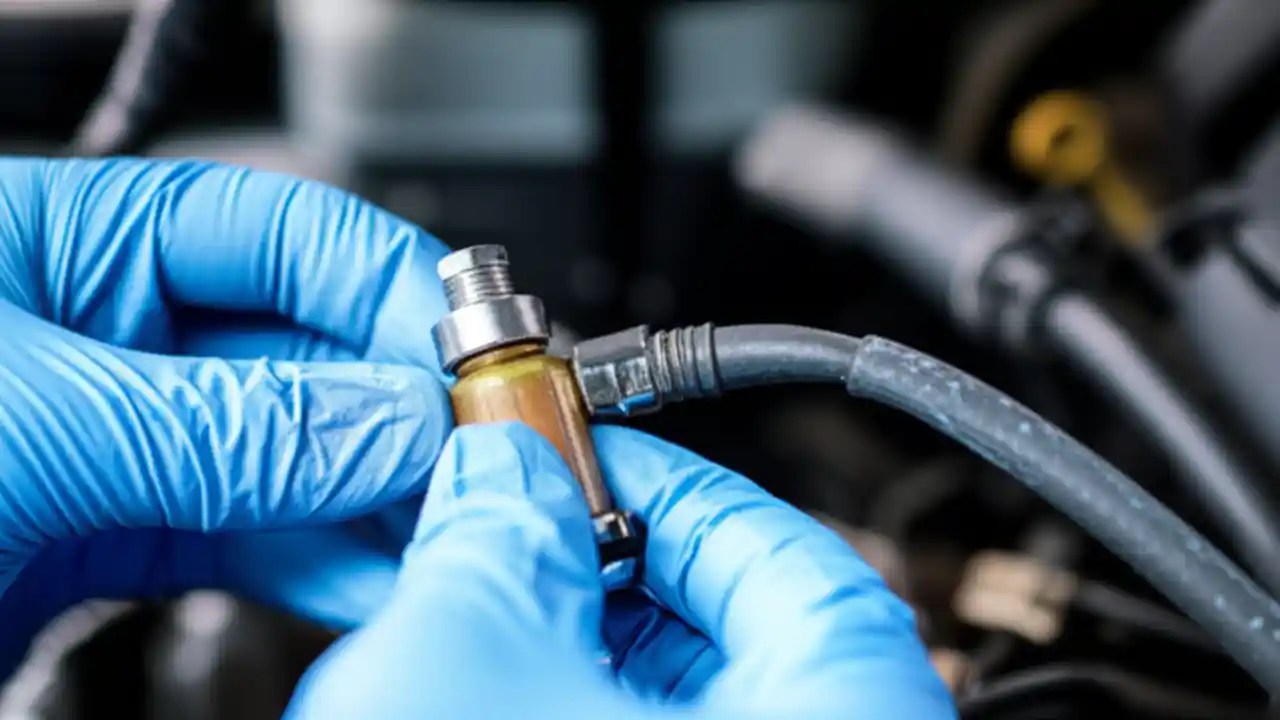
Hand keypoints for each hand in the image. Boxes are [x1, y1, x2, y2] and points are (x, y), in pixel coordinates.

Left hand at [0, 157, 454, 674]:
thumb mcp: (39, 421)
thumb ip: (229, 427)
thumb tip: (392, 424)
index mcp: (72, 239)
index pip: (282, 232)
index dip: (392, 290)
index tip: (473, 357)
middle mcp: (109, 329)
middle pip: (309, 350)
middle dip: (405, 410)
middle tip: (483, 457)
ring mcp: (121, 436)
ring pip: (297, 456)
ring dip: (384, 500)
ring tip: (450, 530)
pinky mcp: (116, 533)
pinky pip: (254, 536)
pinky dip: (327, 563)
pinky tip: (385, 579)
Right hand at [287, 423, 955, 718]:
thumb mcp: (467, 671)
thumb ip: (491, 537)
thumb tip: (496, 469)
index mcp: (843, 701)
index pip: (770, 533)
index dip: (648, 469)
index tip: (570, 448)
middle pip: (723, 611)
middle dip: (593, 556)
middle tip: (509, 529)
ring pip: (675, 693)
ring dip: (572, 644)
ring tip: (484, 621)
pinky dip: (576, 706)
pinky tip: (494, 694)